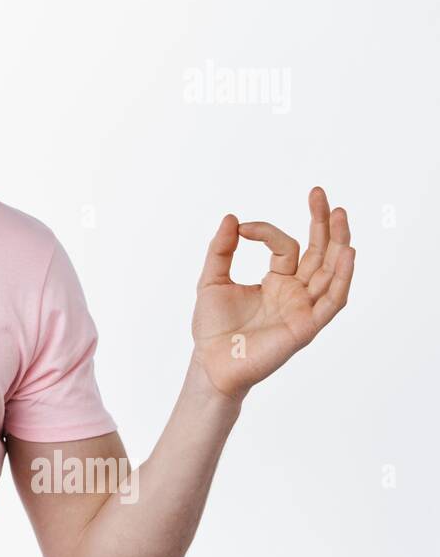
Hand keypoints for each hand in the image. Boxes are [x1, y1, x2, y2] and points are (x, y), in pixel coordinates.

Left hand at [190, 186, 354, 401]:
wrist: (210, 362)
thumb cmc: (212, 327)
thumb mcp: (212, 280)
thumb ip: (221, 250)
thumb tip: (231, 217)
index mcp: (277, 280)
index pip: (285, 246)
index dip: (266, 231)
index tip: (242, 228)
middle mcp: (296, 292)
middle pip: (319, 253)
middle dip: (322, 223)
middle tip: (320, 194)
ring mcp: (304, 308)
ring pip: (331, 271)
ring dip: (338, 243)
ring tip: (339, 214)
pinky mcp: (307, 326)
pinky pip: (332, 300)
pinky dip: (341, 277)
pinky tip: (345, 252)